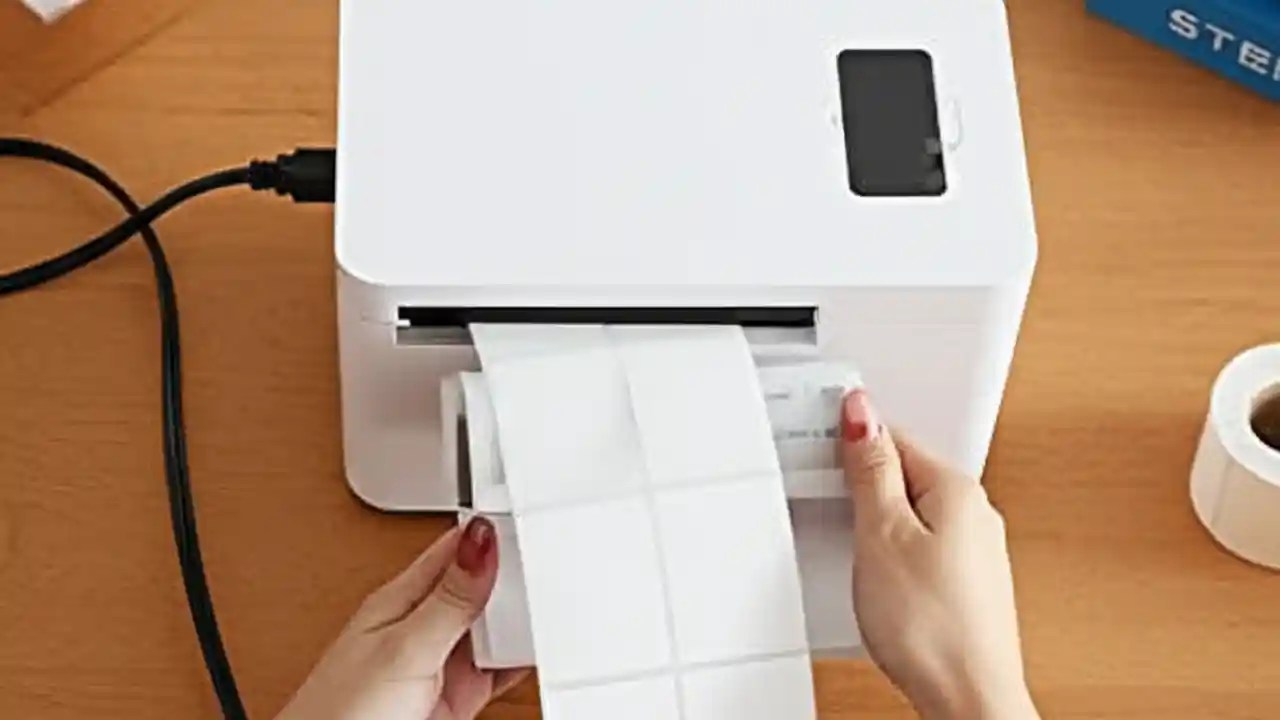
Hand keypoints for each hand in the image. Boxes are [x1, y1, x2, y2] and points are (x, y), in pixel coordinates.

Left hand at [276, 518, 528, 719]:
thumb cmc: (338, 714)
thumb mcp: (404, 648)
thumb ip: (448, 598)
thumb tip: (479, 539)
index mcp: (402, 600)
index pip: (455, 548)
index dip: (491, 528)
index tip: (530, 512)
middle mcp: (423, 627)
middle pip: (480, 586)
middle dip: (513, 574)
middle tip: (554, 560)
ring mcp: (439, 662)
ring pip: (492, 627)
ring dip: (518, 619)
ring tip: (553, 603)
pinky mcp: (456, 696)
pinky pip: (499, 669)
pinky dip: (520, 660)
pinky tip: (538, 651)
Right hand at [841, 391, 1038, 719]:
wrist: (969, 701)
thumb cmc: (933, 628)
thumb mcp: (881, 534)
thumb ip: (871, 470)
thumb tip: (862, 412)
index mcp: (958, 489)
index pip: (895, 436)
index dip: (851, 440)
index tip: (818, 449)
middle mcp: (975, 514)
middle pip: (904, 474)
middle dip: (862, 485)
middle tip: (831, 507)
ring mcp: (973, 552)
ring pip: (910, 514)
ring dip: (875, 524)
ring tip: (853, 550)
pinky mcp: (963, 585)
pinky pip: (919, 548)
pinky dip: (891, 554)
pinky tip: (877, 580)